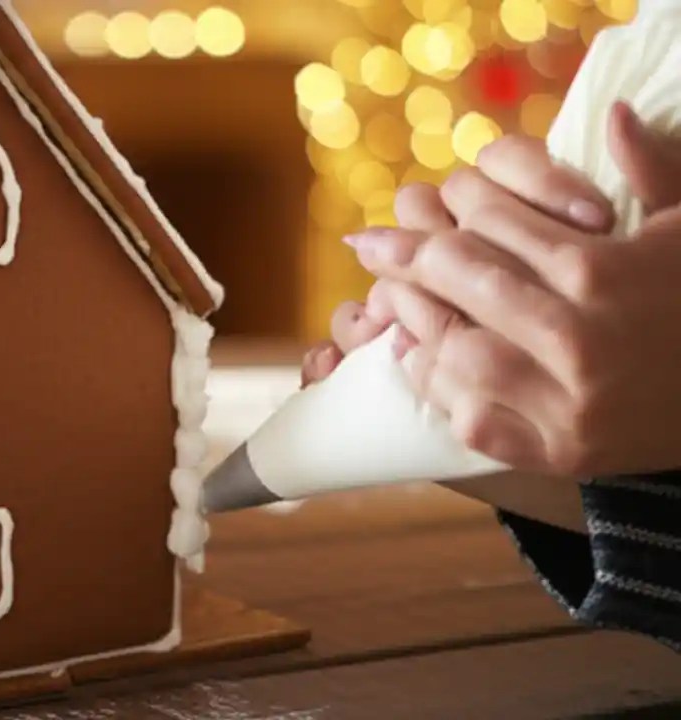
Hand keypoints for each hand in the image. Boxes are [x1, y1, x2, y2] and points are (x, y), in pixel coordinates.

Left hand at [345, 103, 680, 476]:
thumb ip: (651, 170)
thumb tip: (615, 112)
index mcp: (600, 269)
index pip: (490, 223)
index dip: (444, 209)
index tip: (406, 208)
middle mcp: (576, 335)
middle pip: (460, 279)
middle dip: (407, 257)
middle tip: (370, 247)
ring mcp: (567, 402)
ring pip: (456, 351)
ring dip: (416, 322)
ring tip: (390, 302)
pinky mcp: (562, 453)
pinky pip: (476, 421)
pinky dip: (441, 394)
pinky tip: (424, 365)